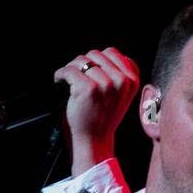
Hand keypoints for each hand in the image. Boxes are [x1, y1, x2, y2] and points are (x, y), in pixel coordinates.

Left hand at [52, 48, 140, 173]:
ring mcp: (105, 84)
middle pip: (96, 54)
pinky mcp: (88, 88)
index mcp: (132, 80)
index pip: (112, 53)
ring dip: (72, 68)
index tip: (90, 71)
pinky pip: (69, 70)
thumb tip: (108, 53)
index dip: (98, 60)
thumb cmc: (104, 117)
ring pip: (81, 60)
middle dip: (83, 64)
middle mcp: (121, 81)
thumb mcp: (122, 94)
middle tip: (77, 77)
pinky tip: (60, 83)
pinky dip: (60, 75)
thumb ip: (120, 74)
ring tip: (69, 81)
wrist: (95, 139)